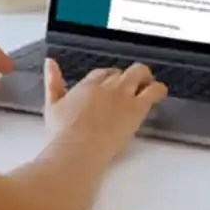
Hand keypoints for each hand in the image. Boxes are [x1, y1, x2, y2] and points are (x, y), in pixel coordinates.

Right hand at [43, 59, 167, 161]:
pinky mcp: (137, 108)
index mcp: (87, 85)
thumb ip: (52, 82)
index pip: (102, 73)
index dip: (108, 77)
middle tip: (131, 86)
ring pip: (139, 74)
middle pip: (121, 73)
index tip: (109, 85)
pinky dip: (158, 89)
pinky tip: (160, 93)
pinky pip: (153, 91)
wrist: (78, 147)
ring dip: (145, 77)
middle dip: (127, 77)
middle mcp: (106, 86)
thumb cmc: (62, 132)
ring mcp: (123, 95)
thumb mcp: (52, 104)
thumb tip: (49, 62)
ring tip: (149, 86)